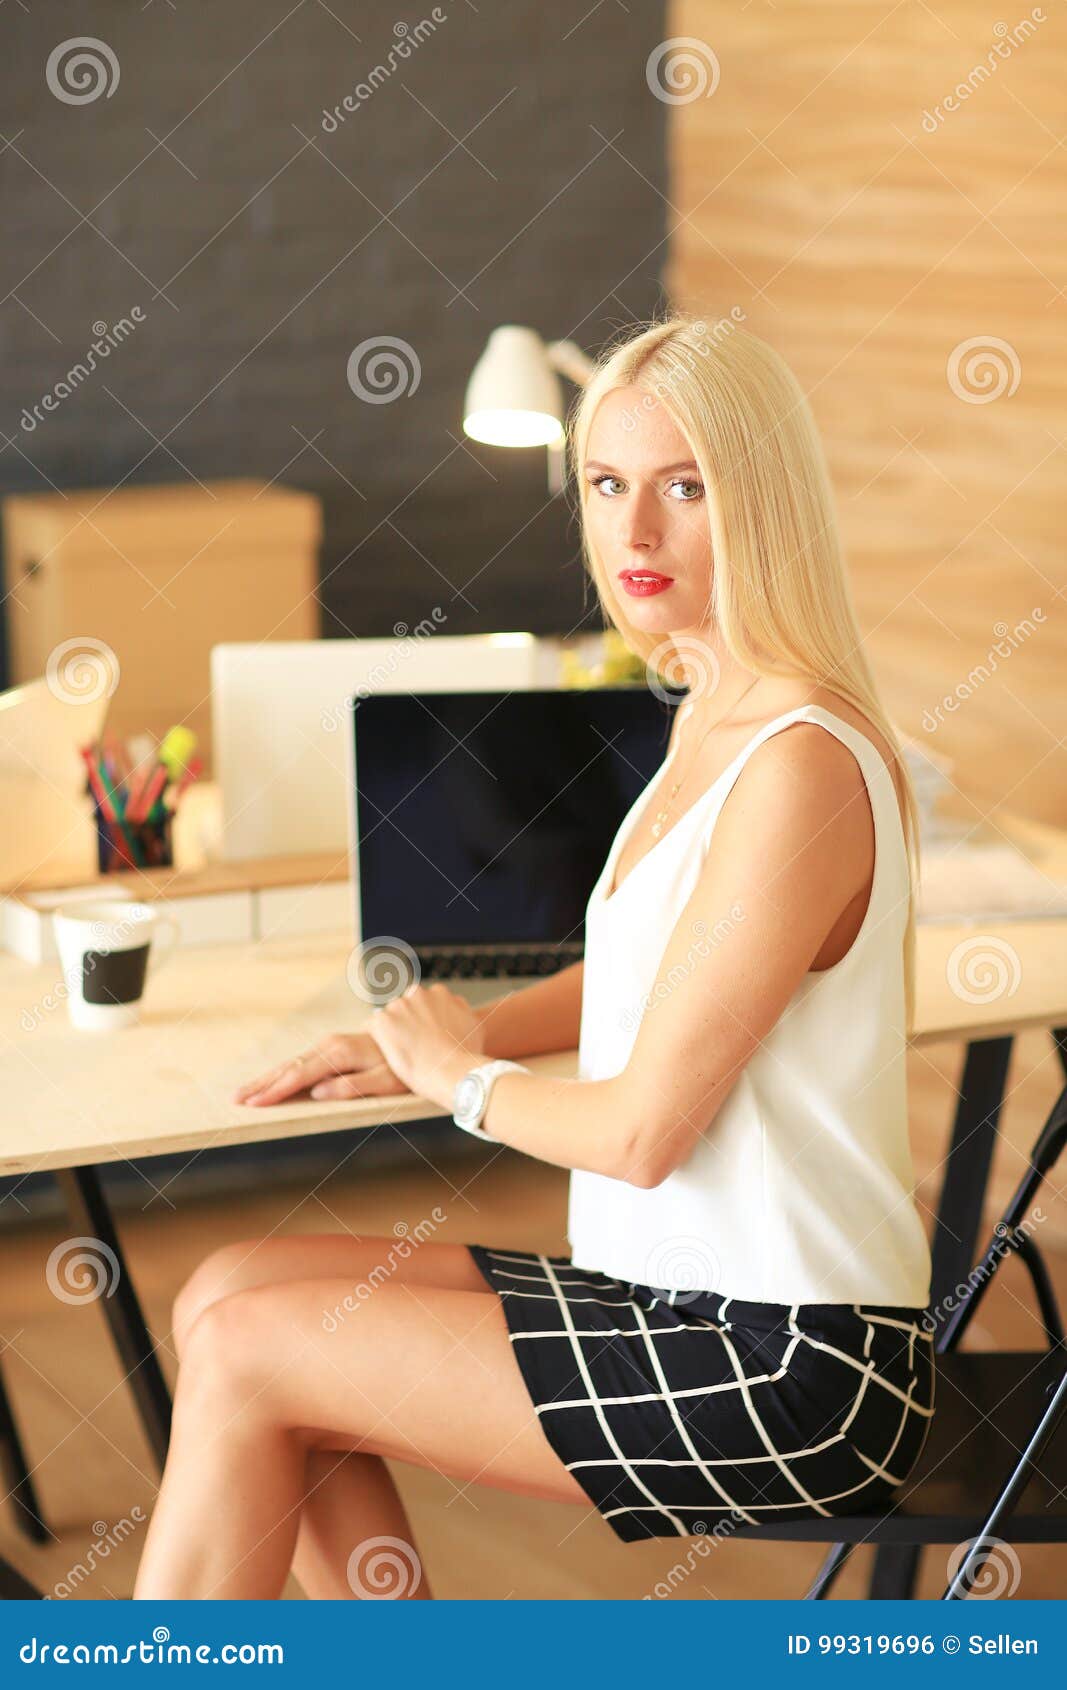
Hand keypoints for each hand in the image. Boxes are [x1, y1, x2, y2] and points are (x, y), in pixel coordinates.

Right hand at [234, 1031, 409, 1106]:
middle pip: (289, 1068)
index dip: (275, 1091)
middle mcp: (331, 1046)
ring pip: (292, 1064)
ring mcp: (330, 1045)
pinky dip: (282, 1073)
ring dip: (267, 1079)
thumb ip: (352, 1086)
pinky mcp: (333, 1049)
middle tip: (235, 1099)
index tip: (253, 1105)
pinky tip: (270, 1082)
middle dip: (261, 1084)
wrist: (419, 1038)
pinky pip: (302, 1063)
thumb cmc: (407, 1065)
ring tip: (244, 1093)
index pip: (300, 1075)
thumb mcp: (387, 1080)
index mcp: (340, 1054)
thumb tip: (317, 1093)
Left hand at [362, 981, 487, 1108]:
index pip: (423, 1002)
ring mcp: (399, 1005)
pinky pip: (373, 1027)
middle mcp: (418, 993)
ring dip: (392, 1031)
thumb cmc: (465, 1054)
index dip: (423, 1021)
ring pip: (389, 1016)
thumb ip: (461, 1010)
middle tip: (414, 1046)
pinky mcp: (382, 1020)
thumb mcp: (473, 1025)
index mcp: (440, 993)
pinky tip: (388, 1054)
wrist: (451, 1071)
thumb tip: (457, 1005)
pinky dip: (378, 1039)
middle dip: (406, 1023)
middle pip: (405, 1006)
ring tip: (402, 1053)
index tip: (425, 1036)